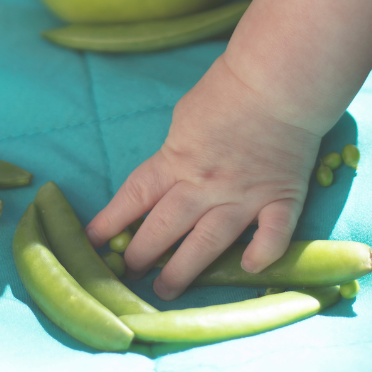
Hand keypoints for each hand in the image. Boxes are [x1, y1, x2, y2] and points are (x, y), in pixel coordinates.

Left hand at [85, 53, 322, 299]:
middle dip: (141, 255)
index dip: (110, 222)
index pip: (134, 198)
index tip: (91, 242)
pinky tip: (248, 269)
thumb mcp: (184, 117)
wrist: (275, 80)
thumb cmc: (226, 90)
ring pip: (207, 244)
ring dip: (183, 271)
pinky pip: (271, 236)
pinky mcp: (280, 198)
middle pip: (164, 228)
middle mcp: (205, 184)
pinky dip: (261, 255)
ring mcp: (243, 196)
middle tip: (128, 274)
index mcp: (176, 160)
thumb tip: (167, 176)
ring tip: (165, 291)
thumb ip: (175, 153)